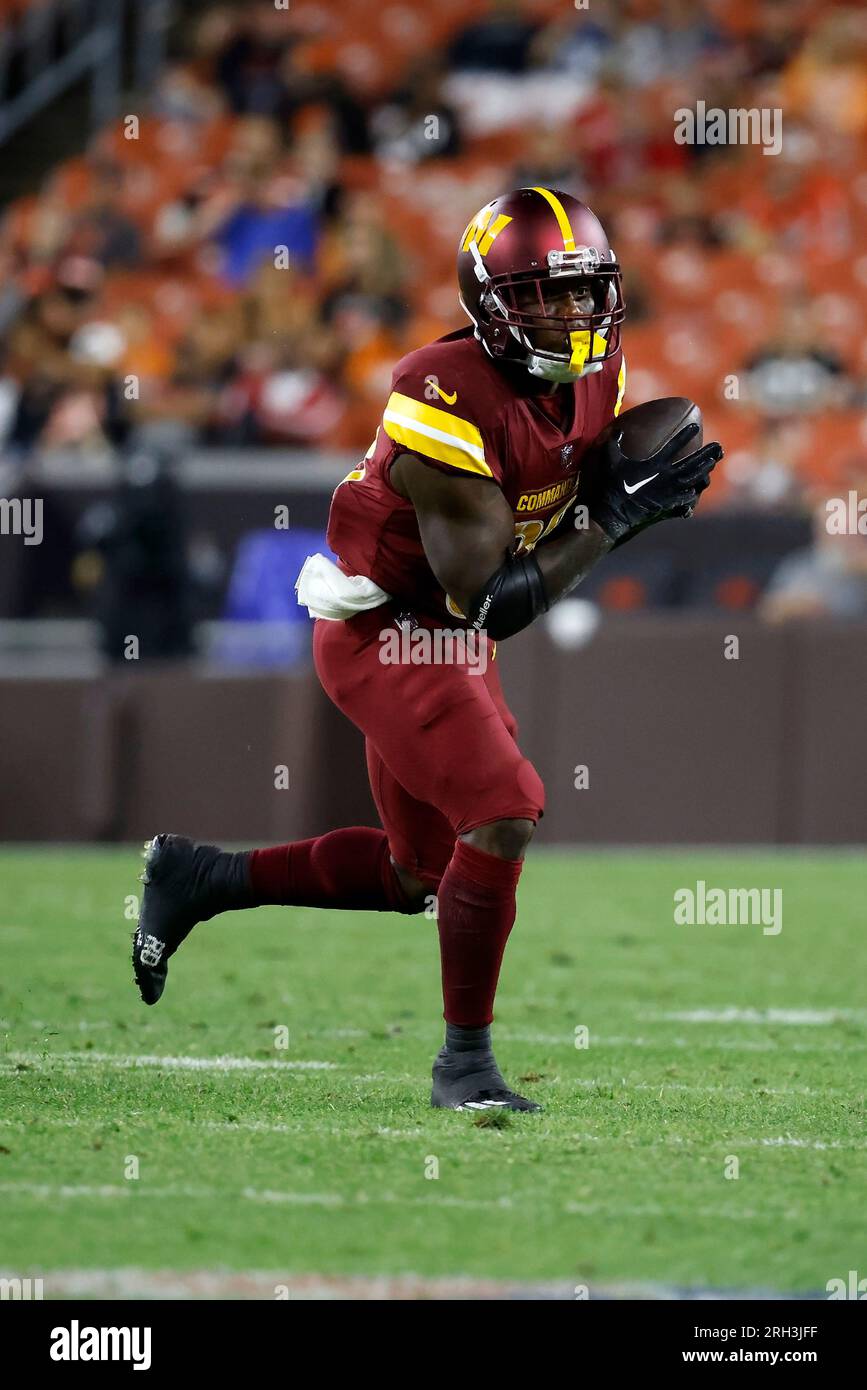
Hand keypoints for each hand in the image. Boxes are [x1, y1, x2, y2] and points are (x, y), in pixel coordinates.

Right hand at [576, 422, 722, 544]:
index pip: (673, 446)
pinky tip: (697, 489)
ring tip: (713, 462)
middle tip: (718, 446)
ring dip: (703, 470)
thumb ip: (614, 443)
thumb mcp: (609, 460)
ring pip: (691, 479)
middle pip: (690, 463)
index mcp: (653, 464)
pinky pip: (682, 498)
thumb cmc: (610, 484)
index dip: (684, 435)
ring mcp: (667, 491)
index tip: (695, 426)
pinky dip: (690, 493)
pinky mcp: (664, 504)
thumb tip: (618, 431)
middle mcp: (664, 476)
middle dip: (705, 453)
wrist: (611, 512)